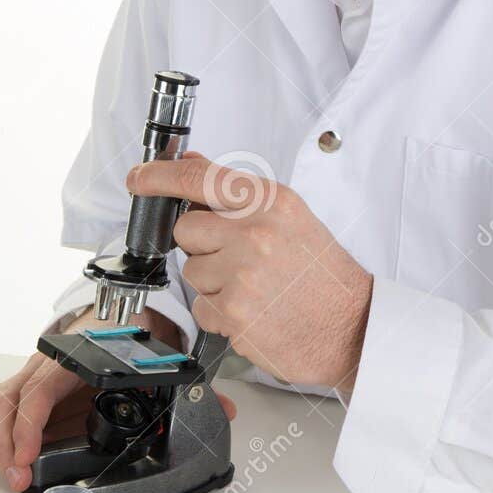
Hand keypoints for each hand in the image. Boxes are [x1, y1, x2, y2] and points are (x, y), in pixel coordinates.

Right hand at [0, 306, 236, 491]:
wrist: (118, 304)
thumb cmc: (130, 332)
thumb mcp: (159, 357)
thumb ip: (192, 386)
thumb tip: (227, 411)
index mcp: (76, 358)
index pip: (40, 390)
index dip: (28, 426)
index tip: (27, 458)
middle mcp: (46, 366)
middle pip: (6, 404)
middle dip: (7, 446)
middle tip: (20, 478)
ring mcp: (32, 375)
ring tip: (14, 474)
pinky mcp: (26, 386)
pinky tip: (9, 454)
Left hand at [126, 152, 373, 396]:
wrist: (353, 327)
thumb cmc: (322, 275)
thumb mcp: (290, 218)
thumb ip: (238, 194)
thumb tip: (192, 164)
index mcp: (270, 202)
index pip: (199, 177)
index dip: (159, 176)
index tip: (139, 179)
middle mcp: (255, 233)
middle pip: (186, 230)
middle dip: (203, 248)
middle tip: (240, 260)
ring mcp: (243, 274)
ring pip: (192, 273)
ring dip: (214, 284)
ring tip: (254, 288)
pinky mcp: (234, 313)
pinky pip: (202, 308)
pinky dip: (222, 315)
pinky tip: (254, 311)